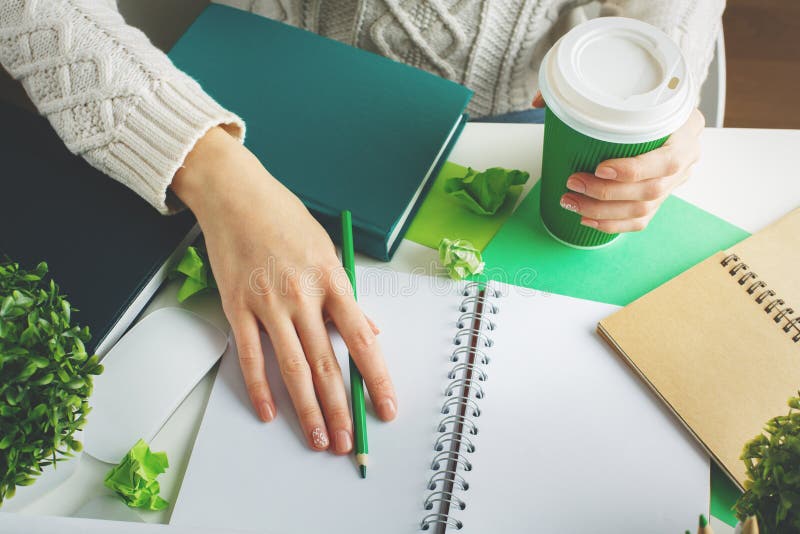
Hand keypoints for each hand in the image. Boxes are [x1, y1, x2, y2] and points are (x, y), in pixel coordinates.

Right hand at [171, 127, 397, 453]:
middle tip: (350, 442)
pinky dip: (260, 387)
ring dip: (308, 409)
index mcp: (332, 280)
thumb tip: (370, 332)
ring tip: (319, 439)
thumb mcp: (326, 251)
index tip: (387, 408)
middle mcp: (302, 295)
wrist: (236, 194)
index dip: (376, 379)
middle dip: (341, 409)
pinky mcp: (237, 306)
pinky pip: (250, 355)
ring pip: (293, 367)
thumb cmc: (285, 219)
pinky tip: (271, 412)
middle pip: (327, 363)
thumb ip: (346, 296)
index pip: (362, 340)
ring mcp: (267, 303)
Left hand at [532, 92, 704, 232]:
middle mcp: (687, 157)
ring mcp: (676, 181)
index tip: (599, 168)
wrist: (663, 107)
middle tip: (573, 184)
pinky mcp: (663, 198)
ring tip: (571, 202)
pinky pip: (641, 221)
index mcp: (686, 127)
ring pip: (644, 209)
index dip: (633, 170)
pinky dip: (612, 224)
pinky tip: (587, 219)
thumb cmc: (640, 98)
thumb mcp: (623, 86)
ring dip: (603, 211)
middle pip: (651, 189)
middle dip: (607, 193)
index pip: (668, 159)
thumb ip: (583, 92)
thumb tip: (538, 101)